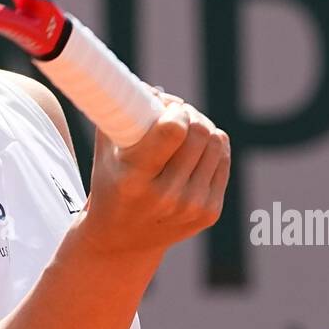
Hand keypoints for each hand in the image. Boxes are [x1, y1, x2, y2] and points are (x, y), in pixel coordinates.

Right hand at [79, 90, 229, 256]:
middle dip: (189, 114)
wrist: (121, 240)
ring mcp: (191, 208)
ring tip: (186, 128)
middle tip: (176, 113)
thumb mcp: (106, 151)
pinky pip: (223, 160)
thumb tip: (150, 88)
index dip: (175, 110)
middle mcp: (165, 197)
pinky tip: (196, 148)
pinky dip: (212, 147)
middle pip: (199, 133)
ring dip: (203, 127)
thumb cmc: (111, 183)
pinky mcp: (209, 214)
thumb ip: (120, 113)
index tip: (166, 107)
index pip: (172, 131)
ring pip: (217, 143)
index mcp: (135, 179)